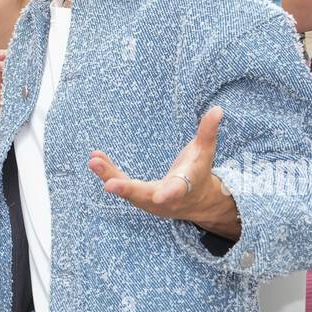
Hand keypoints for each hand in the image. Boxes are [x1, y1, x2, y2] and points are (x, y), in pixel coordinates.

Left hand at [87, 107, 239, 237]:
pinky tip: (95, 160)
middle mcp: (165, 198)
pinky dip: (108, 174)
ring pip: (128, 191)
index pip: (178, 190)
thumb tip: (217, 109)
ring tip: (94, 161)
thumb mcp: (205, 152)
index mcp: (184, 187)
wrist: (196, 201)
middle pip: (144, 195)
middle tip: (109, 184)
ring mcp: (149, 201)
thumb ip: (208, 132)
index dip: (170, 193)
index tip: (161, 196)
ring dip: (109, 176)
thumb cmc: (199, 172)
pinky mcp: (138, 197)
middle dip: (127, 189)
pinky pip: (121, 185)